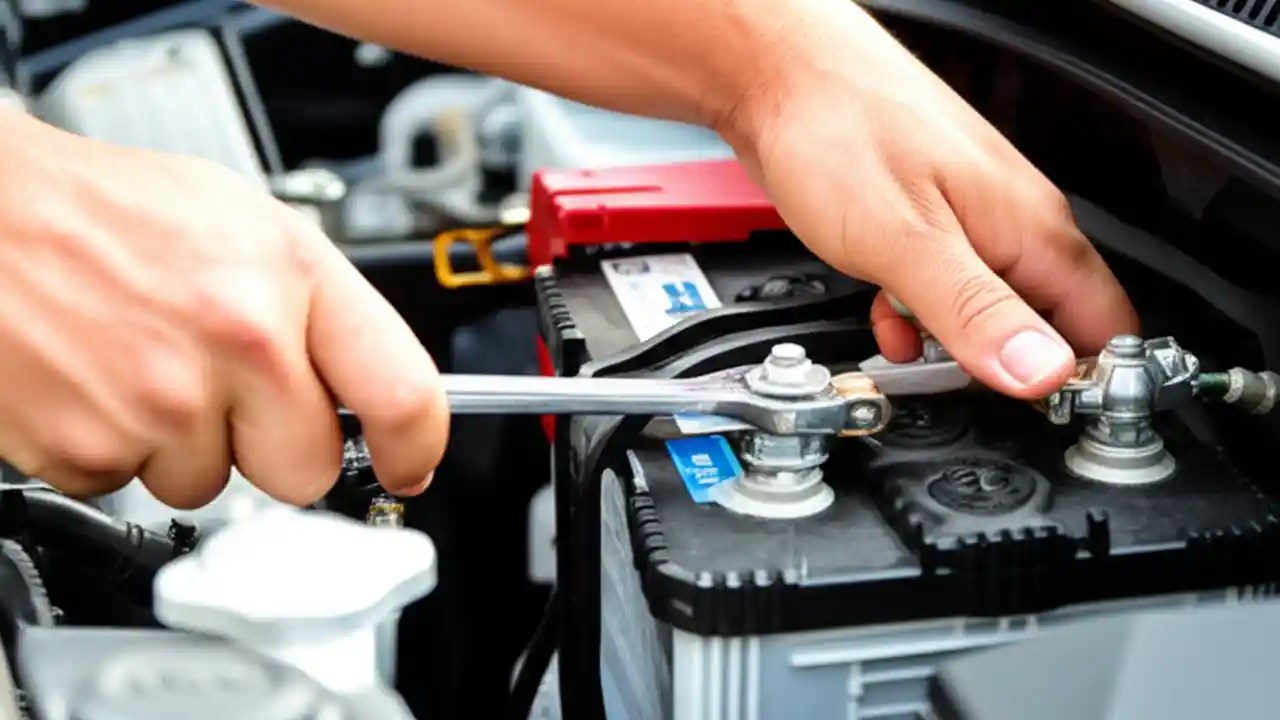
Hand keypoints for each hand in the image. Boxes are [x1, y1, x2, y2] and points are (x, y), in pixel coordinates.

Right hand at [0, 111, 446, 506]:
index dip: (416, 444)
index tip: (408, 462)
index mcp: (290, 275)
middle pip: (308, 469)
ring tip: (145, 366)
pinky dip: (118, 449)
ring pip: (213, 484)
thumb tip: (370, 388)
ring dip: (187, 445)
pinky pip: (132, 486)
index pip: (402, 393)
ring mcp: (162, 401)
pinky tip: (100, 383)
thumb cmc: (108, 209)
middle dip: (276, 446)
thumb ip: (320, 310)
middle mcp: (237, 340)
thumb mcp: (247, 224)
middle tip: (229, 392)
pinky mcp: (88, 448)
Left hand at [718, 4, 1138, 397]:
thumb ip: (975, 313)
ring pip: (989, 313)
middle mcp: (1014, 224)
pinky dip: (915, 317)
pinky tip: (885, 316)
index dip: (1085, 386)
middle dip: (1004, 369)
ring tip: (906, 345)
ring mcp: (972, 223)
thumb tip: (1041, 375)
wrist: (780, 75)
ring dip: (951, 344)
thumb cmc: (838, 133)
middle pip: (1048, 330)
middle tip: (953, 383)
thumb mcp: (905, 244)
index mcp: (1033, 230)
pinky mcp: (929, 224)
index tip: (1044, 422)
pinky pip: (944, 291)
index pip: (1106, 330)